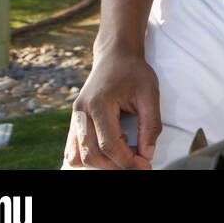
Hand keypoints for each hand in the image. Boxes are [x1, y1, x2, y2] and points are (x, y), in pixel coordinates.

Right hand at [63, 50, 160, 169]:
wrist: (115, 55)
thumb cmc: (134, 72)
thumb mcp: (150, 94)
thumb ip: (151, 125)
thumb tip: (147, 155)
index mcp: (99, 104)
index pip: (109, 145)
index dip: (127, 161)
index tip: (146, 166)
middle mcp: (81, 113)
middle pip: (91, 155)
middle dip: (115, 167)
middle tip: (138, 166)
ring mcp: (74, 118)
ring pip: (78, 156)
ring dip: (101, 165)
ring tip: (124, 158)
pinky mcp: (74, 121)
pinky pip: (73, 150)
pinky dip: (89, 159)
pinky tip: (110, 154)